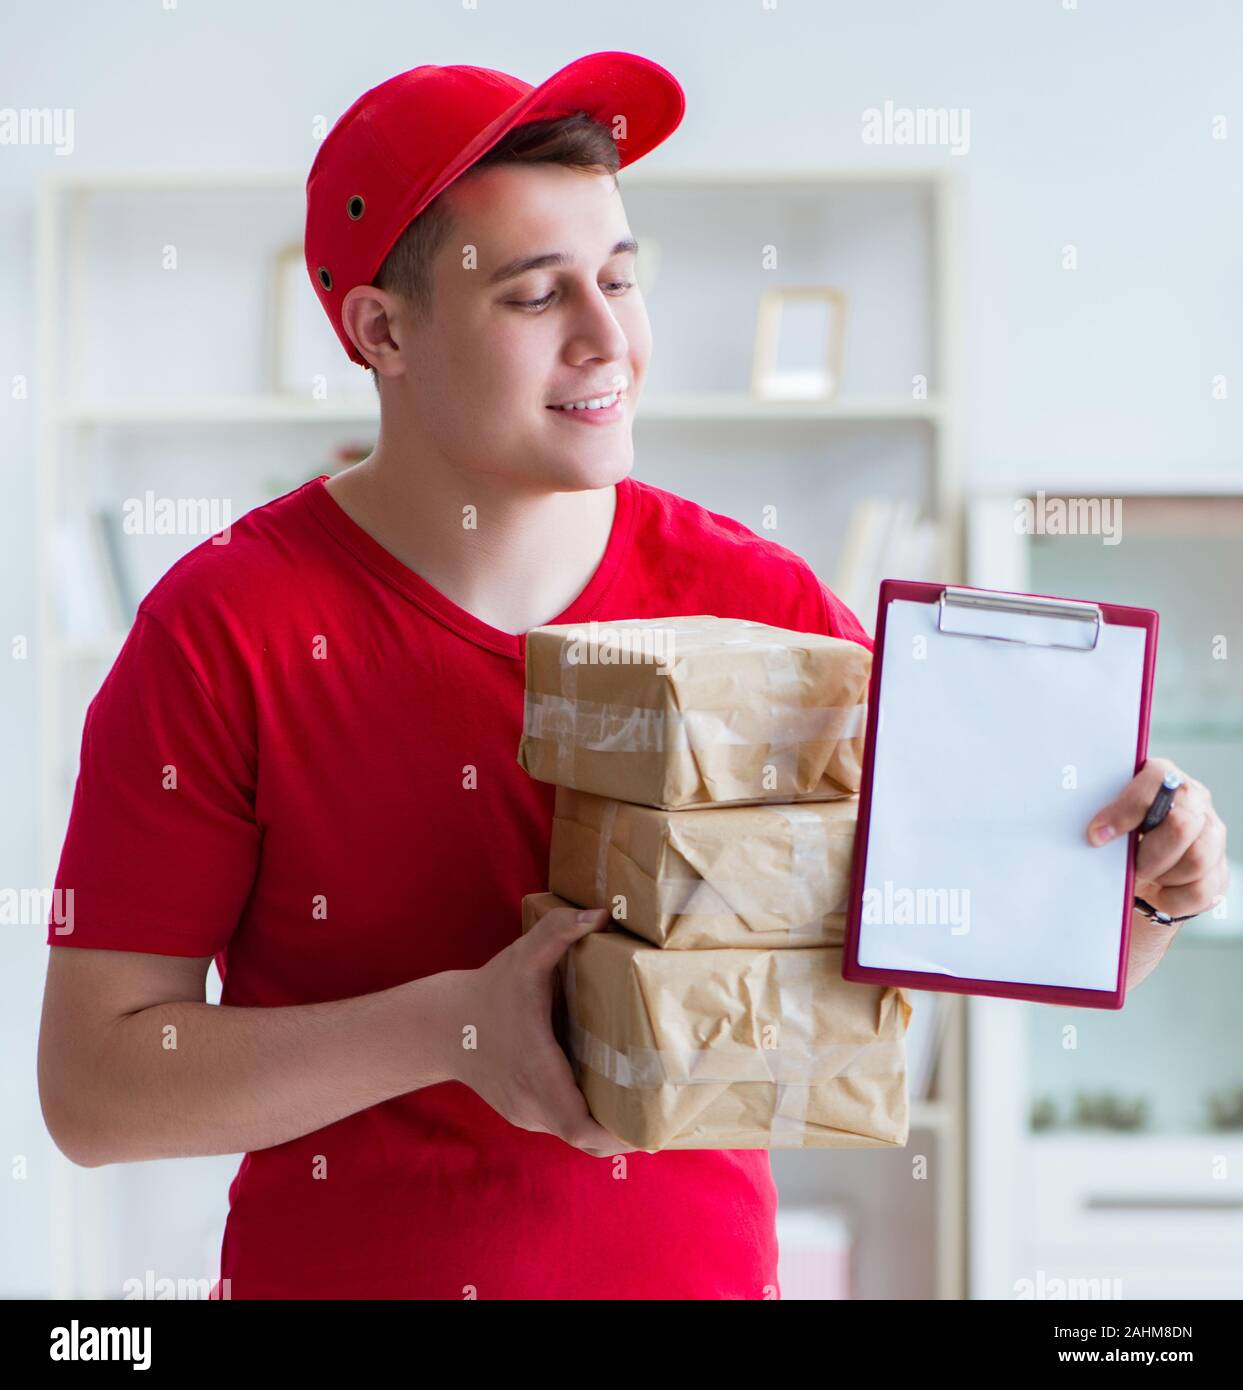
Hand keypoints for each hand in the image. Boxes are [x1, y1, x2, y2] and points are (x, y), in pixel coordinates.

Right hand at [441, 906, 637, 1156]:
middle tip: (664, 1111)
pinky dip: (589, 1118)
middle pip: (587, 1139)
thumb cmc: (489, 991)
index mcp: (537, 1071)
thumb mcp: (524, 956)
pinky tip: (612, 1096)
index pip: (580, 1127)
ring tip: (647, 1103)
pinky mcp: (523, 1113)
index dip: (617, 1135)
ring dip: (608, 1126)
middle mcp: (532, 1102)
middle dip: (626, 1131)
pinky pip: (563, 1125)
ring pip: (576, 1135)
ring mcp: (525, 1113)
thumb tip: (603, 914)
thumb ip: (560, 931)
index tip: (651, 1125)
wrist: (441, 1025)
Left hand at [1087, 756, 1228, 988]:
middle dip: (1147, 854)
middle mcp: (1195, 801)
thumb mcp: (1101, 818)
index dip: (1124, 812)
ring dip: (1161, 875)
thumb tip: (1068, 823)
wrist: (1136, 872)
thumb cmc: (1112, 838)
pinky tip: (1157, 894)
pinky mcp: (1218, 871)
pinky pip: (1202, 890)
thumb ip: (1093, 811)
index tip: (1095, 836)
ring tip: (1140, 876)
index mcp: (1162, 776)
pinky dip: (1173, 898)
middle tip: (1127, 867)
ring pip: (1196, 860)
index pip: (1154, 784)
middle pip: (1182, 826)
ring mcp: (1212, 835)